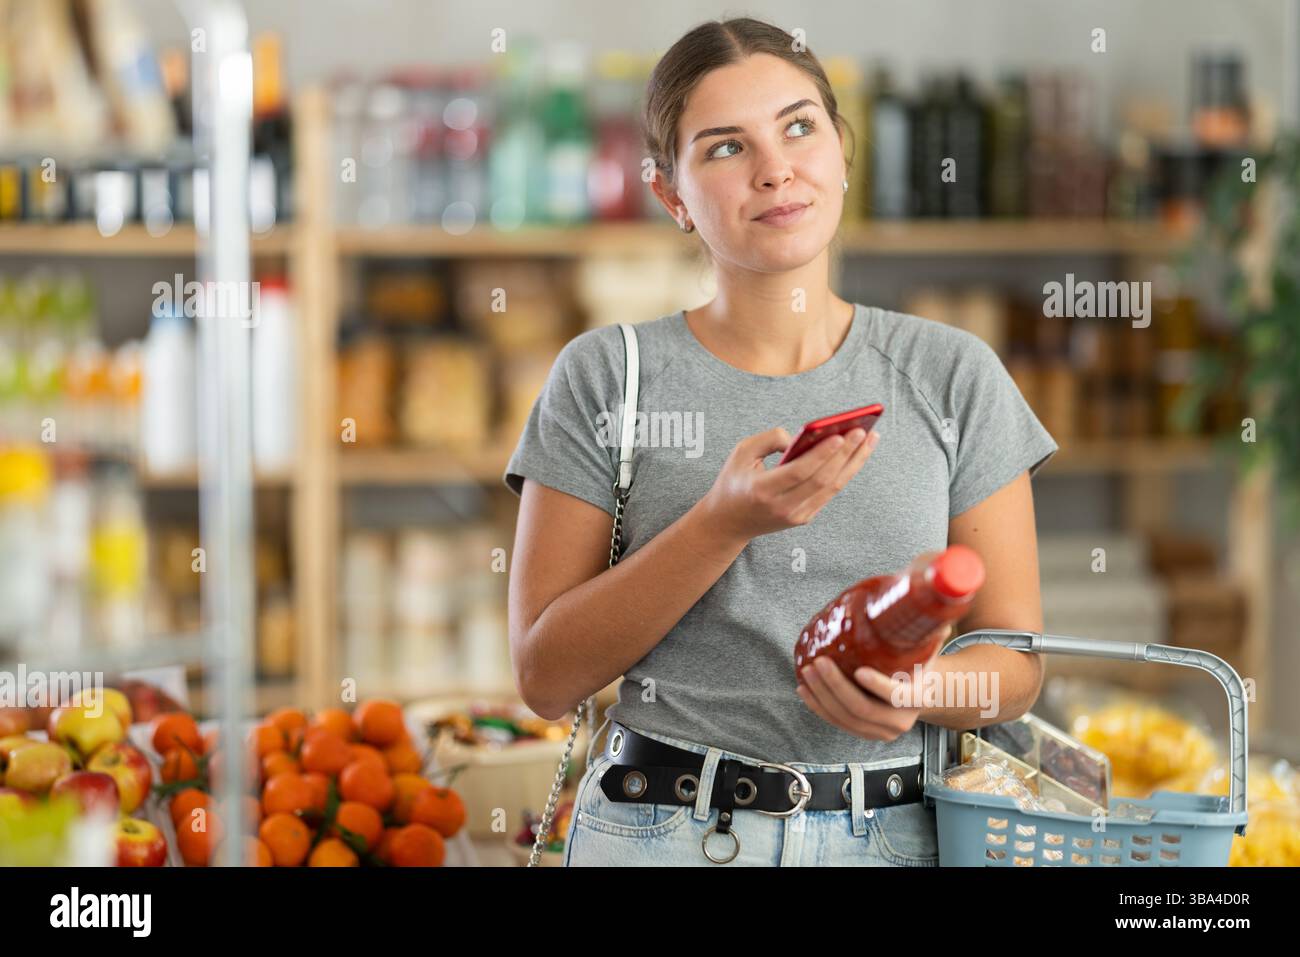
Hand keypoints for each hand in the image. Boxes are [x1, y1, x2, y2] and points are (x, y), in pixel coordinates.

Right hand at [701, 426, 879, 541]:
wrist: (728, 522)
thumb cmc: (734, 481)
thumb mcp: (741, 453)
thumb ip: (770, 439)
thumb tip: (803, 435)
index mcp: (762, 491)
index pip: (799, 473)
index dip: (822, 454)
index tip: (840, 435)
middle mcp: (782, 507)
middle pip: (822, 480)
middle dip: (845, 454)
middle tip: (862, 430)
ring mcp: (796, 516)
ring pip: (832, 487)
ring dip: (854, 462)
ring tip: (870, 439)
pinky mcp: (805, 517)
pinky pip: (829, 492)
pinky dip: (845, 471)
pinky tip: (857, 454)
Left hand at [795, 624, 952, 740]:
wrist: (922, 689)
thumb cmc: (920, 659)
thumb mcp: (927, 642)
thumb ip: (924, 623)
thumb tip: (921, 593)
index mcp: (920, 697)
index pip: (898, 696)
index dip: (878, 685)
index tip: (859, 669)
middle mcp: (900, 720)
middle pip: (863, 709)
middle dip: (836, 686)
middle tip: (818, 662)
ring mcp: (880, 730)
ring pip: (845, 718)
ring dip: (821, 696)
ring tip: (806, 671)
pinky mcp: (863, 732)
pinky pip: (836, 722)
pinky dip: (818, 706)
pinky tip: (804, 688)